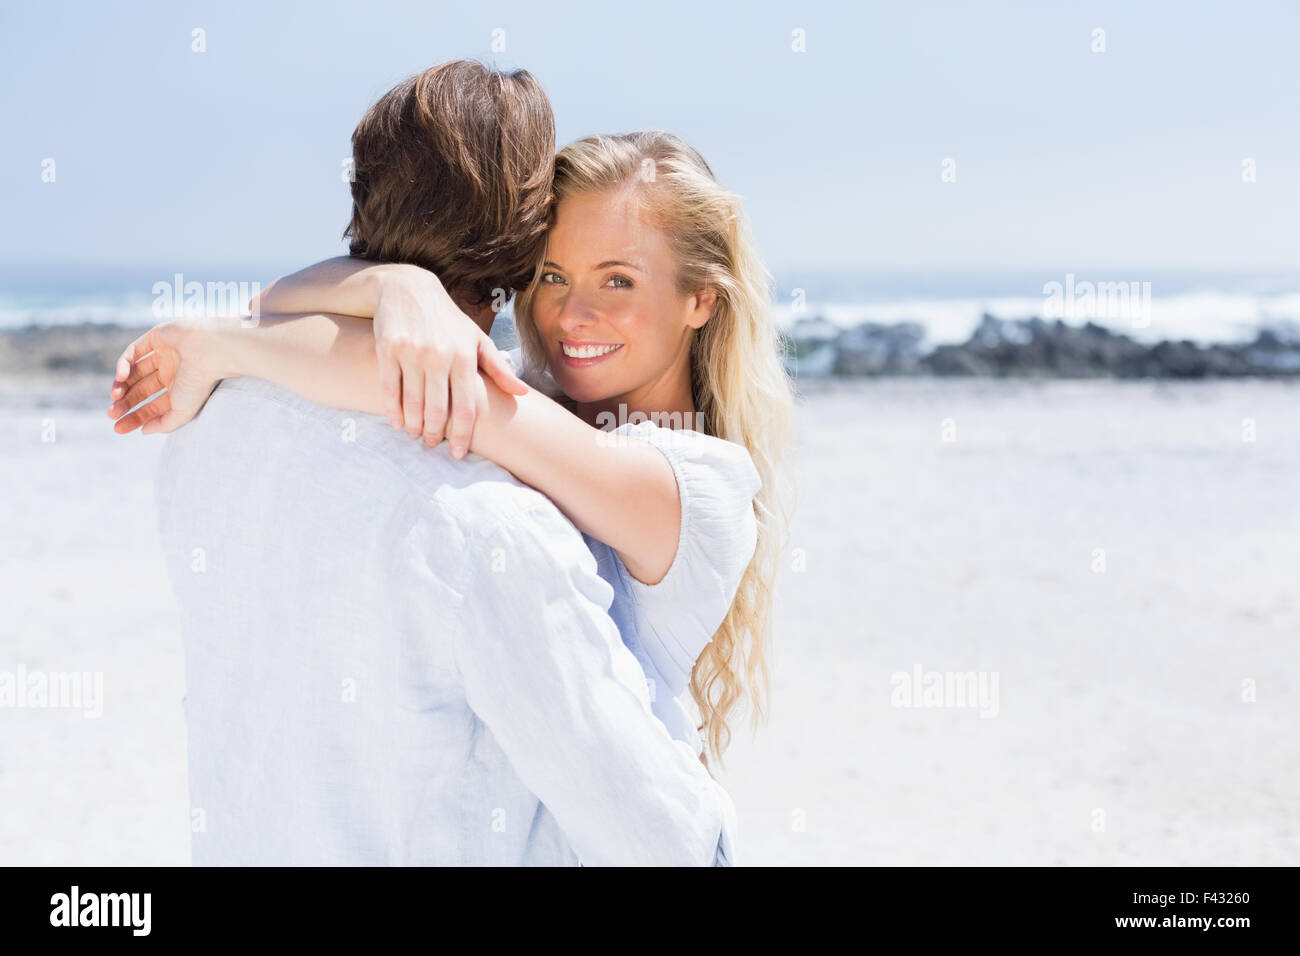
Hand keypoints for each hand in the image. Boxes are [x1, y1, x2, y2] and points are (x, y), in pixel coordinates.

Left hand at [108, 321, 229, 433]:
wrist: (210, 352)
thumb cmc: (199, 383)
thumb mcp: (182, 412)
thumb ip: (164, 425)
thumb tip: (143, 431)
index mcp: (179, 390)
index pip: (152, 406)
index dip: (135, 418)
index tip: (118, 428)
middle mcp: (171, 372)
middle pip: (140, 390)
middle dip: (124, 403)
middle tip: (111, 414)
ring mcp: (163, 354)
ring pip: (133, 371)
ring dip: (120, 385)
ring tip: (115, 396)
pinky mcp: (156, 337)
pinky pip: (133, 351)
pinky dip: (123, 364)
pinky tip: (121, 377)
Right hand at [373, 267, 526, 455]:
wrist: (408, 288)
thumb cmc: (448, 320)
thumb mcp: (476, 339)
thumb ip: (499, 368)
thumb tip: (524, 393)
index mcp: (464, 357)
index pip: (466, 407)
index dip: (463, 435)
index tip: (459, 454)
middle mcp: (439, 355)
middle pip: (437, 410)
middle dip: (435, 434)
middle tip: (432, 445)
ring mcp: (412, 352)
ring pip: (412, 403)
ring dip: (414, 426)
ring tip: (416, 435)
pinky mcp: (388, 348)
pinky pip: (390, 388)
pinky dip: (392, 410)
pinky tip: (397, 422)